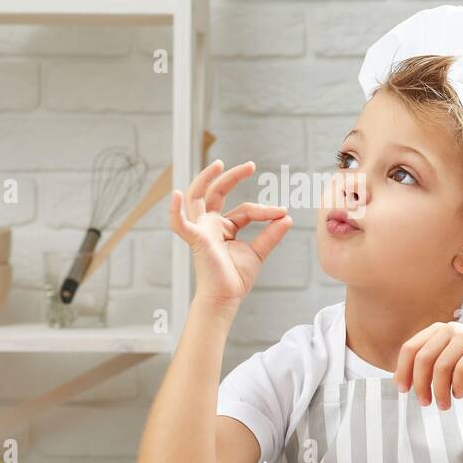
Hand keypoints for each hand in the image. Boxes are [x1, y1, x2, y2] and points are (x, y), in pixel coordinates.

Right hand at [168, 159, 291, 306]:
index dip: (264, 210)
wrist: (226, 298)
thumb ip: (271, 234)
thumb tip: (288, 217)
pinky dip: (175, 210)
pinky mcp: (195, 239)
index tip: (282, 211)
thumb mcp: (258, 252)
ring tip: (219, 164)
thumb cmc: (236, 278)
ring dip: (205, 178)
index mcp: (223, 227)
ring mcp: (201, 229)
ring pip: (196, 197)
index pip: (245, 210)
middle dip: (231, 177)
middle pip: (216, 192)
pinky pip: (179, 223)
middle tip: (250, 165)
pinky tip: (175, 194)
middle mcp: (210, 224)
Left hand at [394, 322, 462, 409]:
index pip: (410, 348)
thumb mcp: (446, 361)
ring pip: (442, 367)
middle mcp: (450, 329)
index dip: (403, 370)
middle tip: (424, 403)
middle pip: (423, 359)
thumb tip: (397, 378)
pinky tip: (459, 395)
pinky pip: (462, 370)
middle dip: (420, 384)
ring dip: (439, 391)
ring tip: (443, 405)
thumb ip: (424, 365)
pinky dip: (457, 386)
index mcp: (436, 330)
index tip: (403, 390)